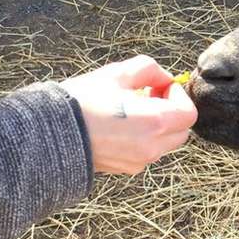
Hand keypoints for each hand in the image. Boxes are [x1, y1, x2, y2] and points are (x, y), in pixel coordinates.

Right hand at [61, 55, 197, 173]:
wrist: (50, 134)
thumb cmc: (84, 101)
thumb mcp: (118, 73)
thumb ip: (149, 70)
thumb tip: (163, 79)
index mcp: (156, 123)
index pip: (189, 113)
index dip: (177, 95)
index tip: (157, 86)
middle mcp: (152, 148)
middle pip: (181, 131)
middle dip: (170, 111)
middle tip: (147, 96)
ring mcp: (139, 162)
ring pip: (164, 143)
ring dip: (157, 125)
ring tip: (130, 109)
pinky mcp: (125, 169)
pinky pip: (146, 152)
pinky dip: (143, 138)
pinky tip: (119, 125)